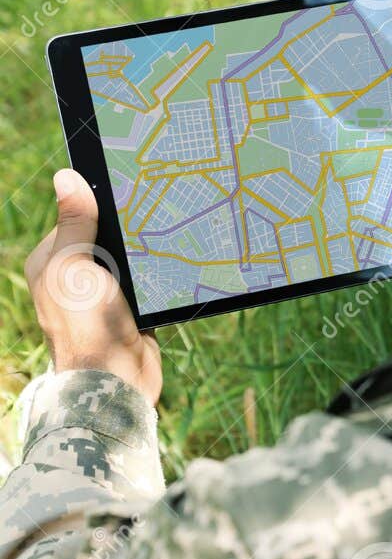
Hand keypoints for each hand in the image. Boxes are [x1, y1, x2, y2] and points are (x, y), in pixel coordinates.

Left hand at [25, 168, 162, 404]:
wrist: (117, 382)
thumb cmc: (87, 325)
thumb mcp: (75, 266)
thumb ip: (74, 223)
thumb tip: (66, 176)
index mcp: (51, 263)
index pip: (75, 218)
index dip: (99, 205)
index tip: (127, 192)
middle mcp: (73, 277)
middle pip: (104, 237)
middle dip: (127, 230)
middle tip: (154, 214)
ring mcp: (102, 295)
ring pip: (129, 259)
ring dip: (146, 253)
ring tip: (166, 237)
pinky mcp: (129, 311)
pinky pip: (146, 282)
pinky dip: (158, 275)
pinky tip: (173, 265)